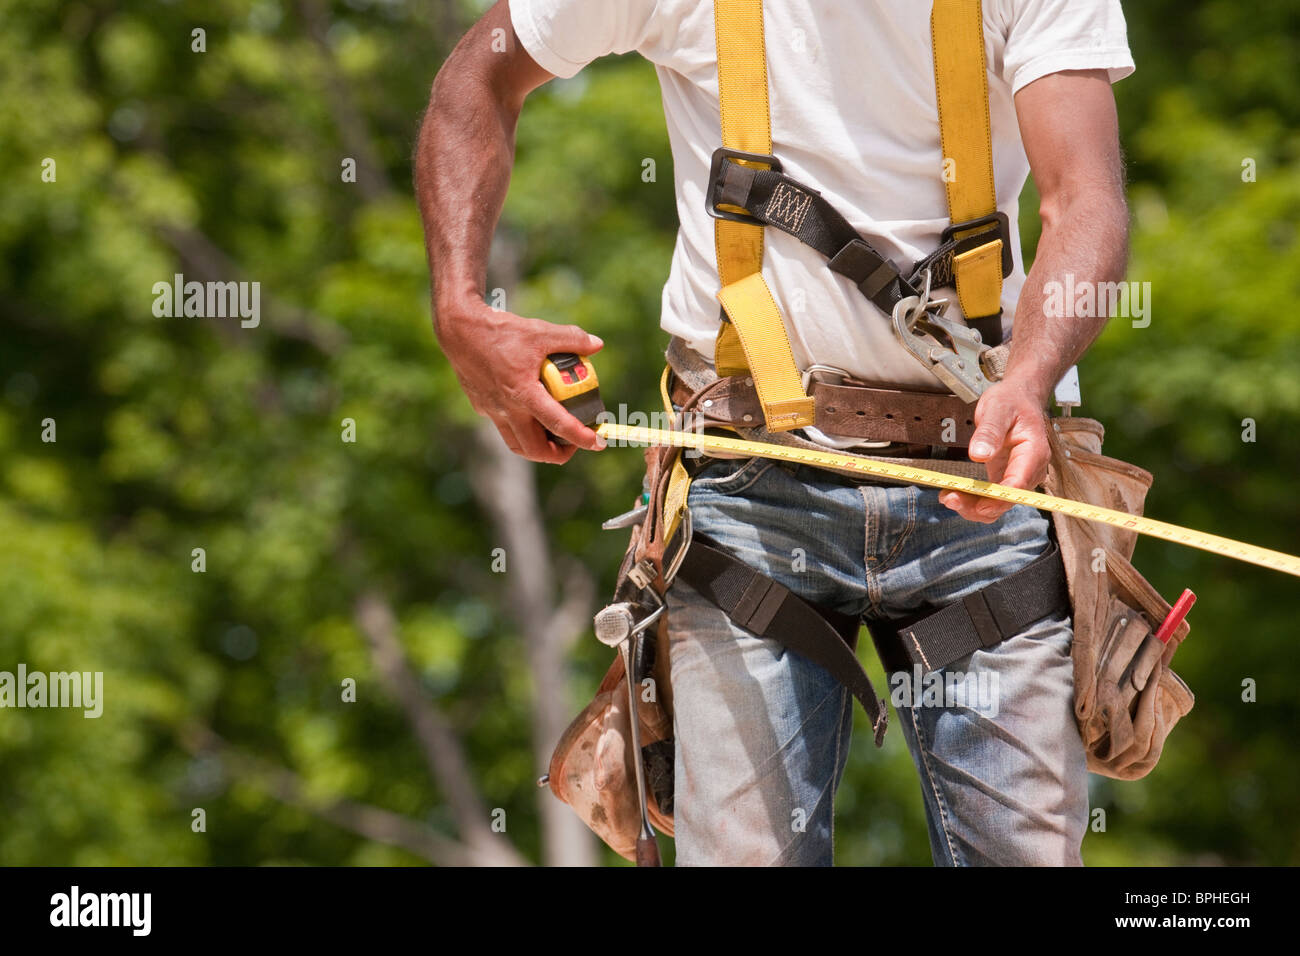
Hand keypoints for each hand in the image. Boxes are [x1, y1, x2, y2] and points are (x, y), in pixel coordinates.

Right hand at [436, 299, 605, 463]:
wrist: (459, 331)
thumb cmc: (500, 331)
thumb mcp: (540, 331)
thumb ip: (571, 339)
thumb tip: (597, 344)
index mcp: (524, 393)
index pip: (557, 424)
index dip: (581, 438)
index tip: (598, 443)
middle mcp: (507, 409)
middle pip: (534, 449)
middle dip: (558, 454)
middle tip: (575, 442)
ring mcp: (492, 411)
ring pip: (517, 444)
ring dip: (538, 446)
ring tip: (555, 435)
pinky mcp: (483, 407)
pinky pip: (505, 425)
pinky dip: (522, 425)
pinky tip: (529, 407)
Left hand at [939, 380, 1050, 522]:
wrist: (1018, 398)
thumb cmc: (1011, 401)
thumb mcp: (997, 408)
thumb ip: (989, 431)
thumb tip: (979, 455)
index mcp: (1033, 452)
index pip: (1018, 484)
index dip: (998, 499)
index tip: (976, 505)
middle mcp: (1029, 470)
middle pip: (1007, 500)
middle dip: (979, 506)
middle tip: (949, 498)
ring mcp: (1018, 476)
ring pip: (998, 505)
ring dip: (972, 507)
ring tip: (946, 497)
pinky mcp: (1005, 478)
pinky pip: (991, 498)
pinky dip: (973, 501)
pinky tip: (953, 494)